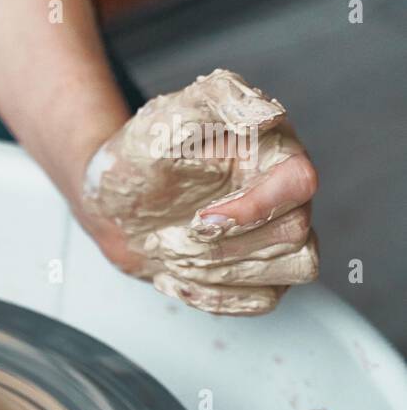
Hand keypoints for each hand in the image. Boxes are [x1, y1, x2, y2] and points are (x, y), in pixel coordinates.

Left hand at [79, 69, 318, 315]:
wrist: (110, 202)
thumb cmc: (136, 157)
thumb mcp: (156, 125)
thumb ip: (204, 110)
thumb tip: (262, 118)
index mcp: (270, 148)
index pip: (299, 181)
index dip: (256, 208)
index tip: (201, 219)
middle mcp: (283, 191)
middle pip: (295, 233)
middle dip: (227, 245)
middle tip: (179, 236)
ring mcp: (275, 232)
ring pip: (291, 268)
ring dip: (221, 270)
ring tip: (173, 252)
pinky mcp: (260, 269)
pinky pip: (263, 299)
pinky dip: (215, 295)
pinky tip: (177, 274)